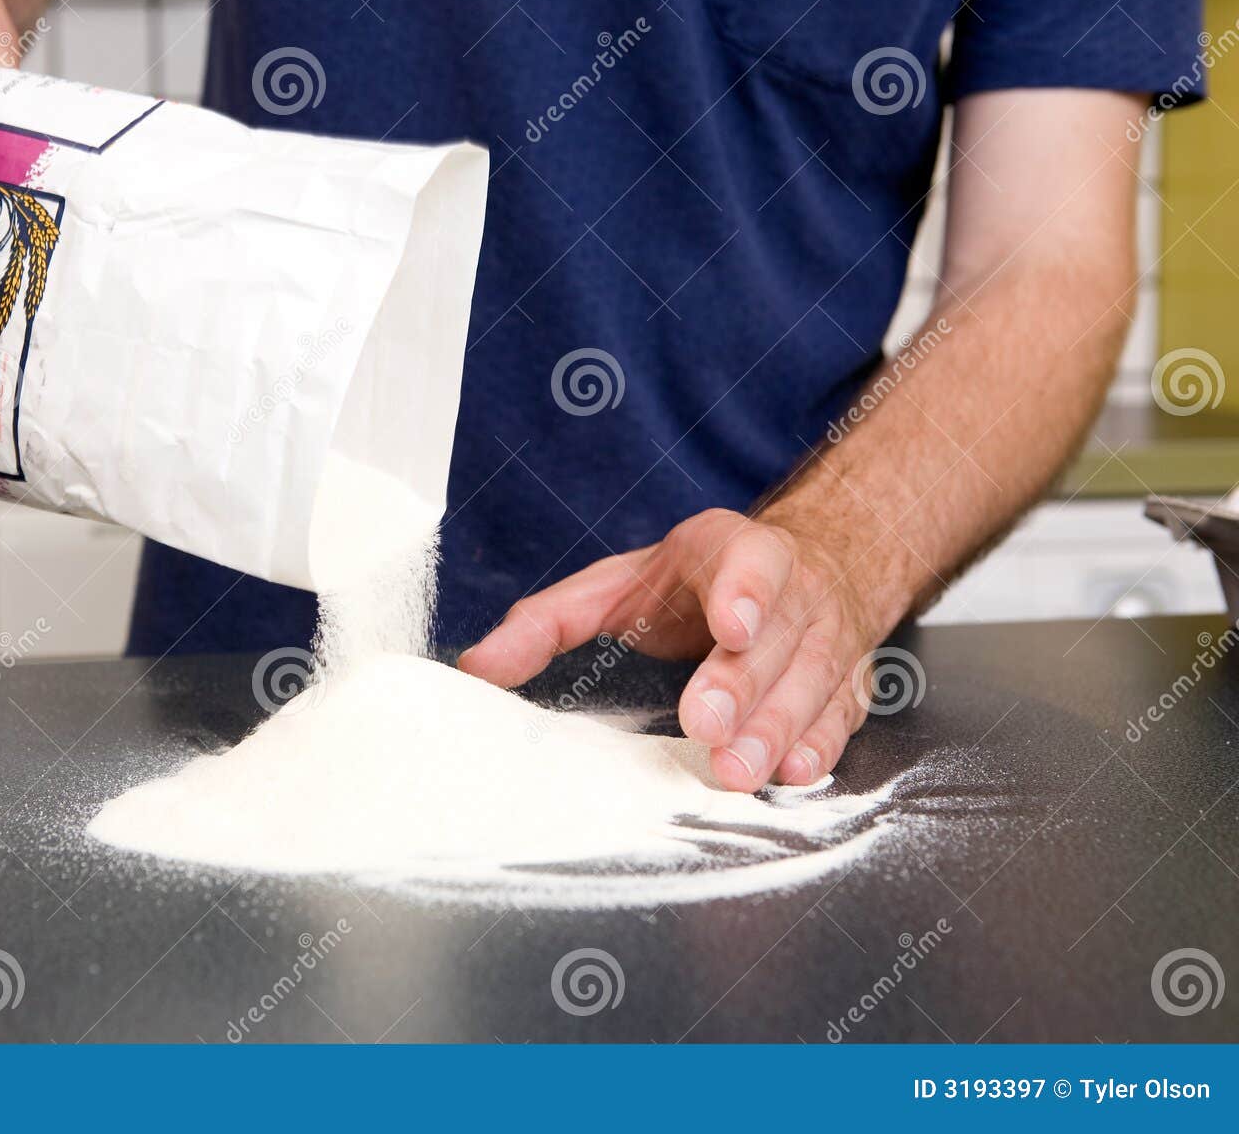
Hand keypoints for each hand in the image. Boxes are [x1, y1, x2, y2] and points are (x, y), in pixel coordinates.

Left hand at [458, 507, 899, 791]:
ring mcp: (826, 639)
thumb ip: (551, 620)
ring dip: (778, 728)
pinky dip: (822, 745)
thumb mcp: (620, 584)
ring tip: (740, 770)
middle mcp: (792, 591)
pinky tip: (795, 771)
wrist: (811, 568)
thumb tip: (478, 667)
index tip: (730, 625)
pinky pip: (842, 716)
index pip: (747, 563)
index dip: (744, 592)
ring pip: (812, 682)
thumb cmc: (699, 585)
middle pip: (775, 638)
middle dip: (743, 684)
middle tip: (708, 724)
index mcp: (732, 552)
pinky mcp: (846, 684)